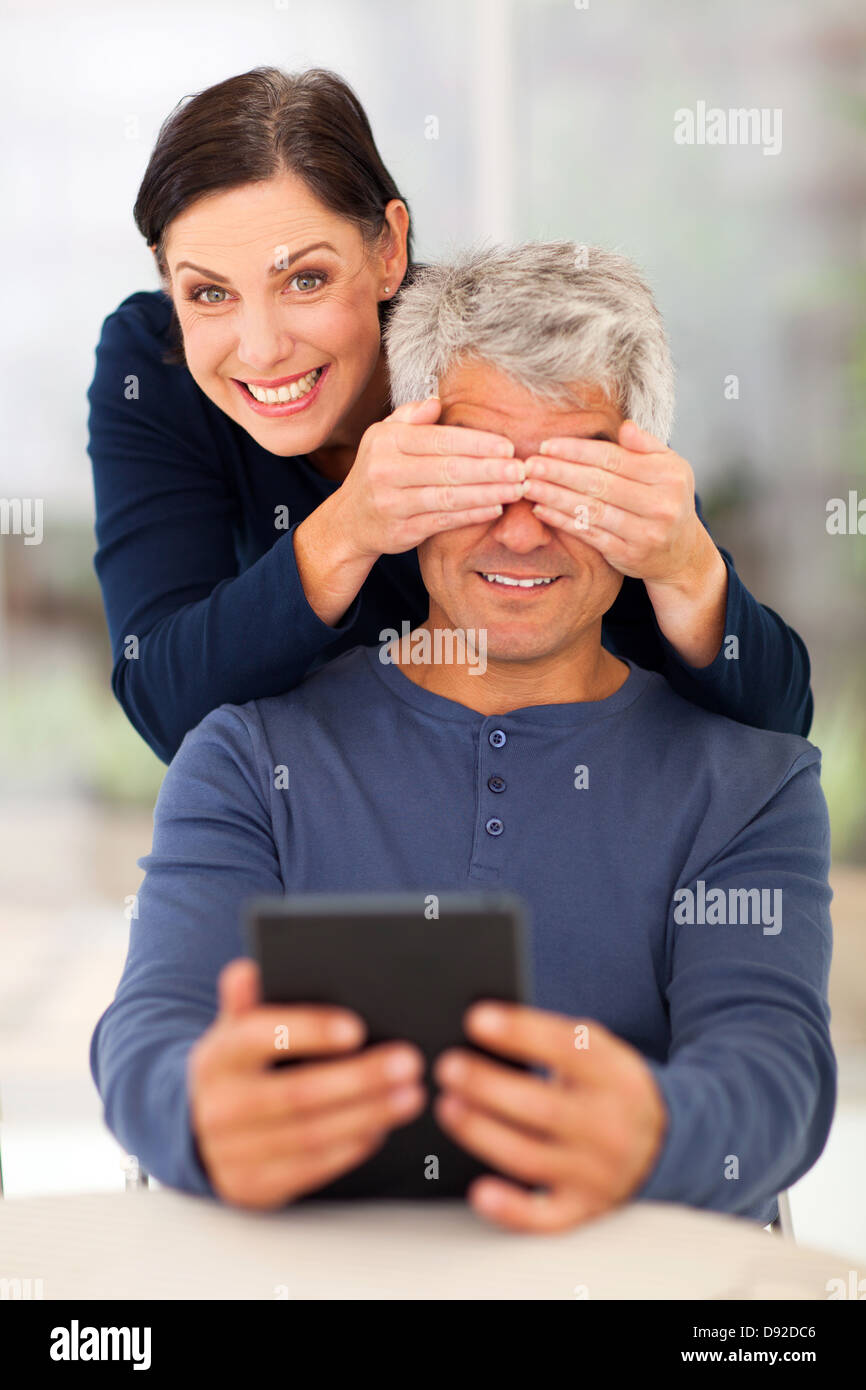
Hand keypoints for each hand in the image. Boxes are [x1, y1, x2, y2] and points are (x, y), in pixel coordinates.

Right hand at [188, 959, 425, 1208]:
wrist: (201, 1130)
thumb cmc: (238, 1067)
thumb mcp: (234, 1030)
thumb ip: (245, 1001)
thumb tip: (247, 970)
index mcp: (217, 1056)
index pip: (261, 1037)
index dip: (309, 1031)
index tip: (358, 1028)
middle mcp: (218, 1106)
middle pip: (297, 1093)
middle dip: (360, 1078)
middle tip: (409, 1061)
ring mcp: (231, 1152)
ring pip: (311, 1135)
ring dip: (368, 1114)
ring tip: (411, 1094)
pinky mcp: (251, 1186)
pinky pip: (310, 1169)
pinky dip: (351, 1147)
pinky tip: (381, 1126)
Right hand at [328, 395, 524, 562]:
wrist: (350, 520)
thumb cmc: (379, 469)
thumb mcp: (385, 436)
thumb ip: (411, 416)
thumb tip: (437, 400)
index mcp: (387, 441)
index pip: (439, 440)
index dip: (477, 443)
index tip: (508, 446)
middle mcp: (385, 472)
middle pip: (448, 469)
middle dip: (490, 469)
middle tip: (521, 469)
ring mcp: (392, 504)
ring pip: (449, 497)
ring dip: (488, 493)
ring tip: (516, 489)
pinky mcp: (401, 531)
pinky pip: (443, 521)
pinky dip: (472, 515)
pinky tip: (495, 508)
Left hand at [433, 1002, 666, 1232]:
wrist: (663, 1142)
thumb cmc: (611, 1087)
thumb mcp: (600, 1051)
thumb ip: (554, 1039)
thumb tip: (485, 1026)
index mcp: (615, 1075)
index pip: (566, 1048)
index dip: (520, 1032)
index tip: (476, 1019)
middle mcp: (609, 1126)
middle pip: (542, 1107)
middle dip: (488, 1086)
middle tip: (448, 1067)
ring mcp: (597, 1172)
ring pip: (532, 1159)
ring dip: (483, 1133)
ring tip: (448, 1107)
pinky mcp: (584, 1208)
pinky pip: (545, 1217)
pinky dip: (511, 1210)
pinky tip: (479, 1191)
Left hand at [522, 420, 727, 665]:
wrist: (681, 553)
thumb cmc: (666, 498)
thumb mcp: (669, 467)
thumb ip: (646, 445)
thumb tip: (625, 426)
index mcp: (668, 475)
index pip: (614, 459)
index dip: (577, 451)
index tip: (547, 445)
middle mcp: (659, 505)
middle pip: (599, 484)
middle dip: (559, 472)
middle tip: (529, 464)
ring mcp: (644, 533)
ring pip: (591, 510)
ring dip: (554, 496)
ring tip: (528, 485)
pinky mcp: (628, 555)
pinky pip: (589, 534)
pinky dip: (562, 521)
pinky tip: (541, 509)